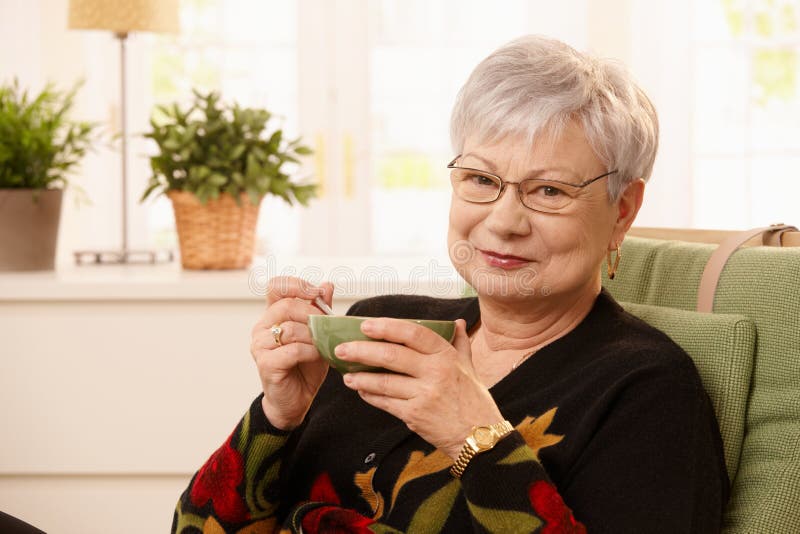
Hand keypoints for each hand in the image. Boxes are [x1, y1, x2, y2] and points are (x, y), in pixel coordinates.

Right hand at [250, 276, 333, 429]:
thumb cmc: (306, 365)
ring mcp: (260, 345)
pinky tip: (317, 356)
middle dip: (313, 314)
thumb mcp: (318, 334)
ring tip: (323, 345)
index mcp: (273, 314)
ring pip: (290, 328)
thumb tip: (327, 285)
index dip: (297, 285)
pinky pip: (292, 350)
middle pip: (287, 305)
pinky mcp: (265, 363)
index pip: (276, 286)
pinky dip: (310, 352)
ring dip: (313, 336)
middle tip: (326, 325)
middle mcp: (262, 327)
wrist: (297, 398)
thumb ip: (321, 310)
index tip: (316, 294)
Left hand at [335, 318, 503, 458]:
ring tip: (346, 374)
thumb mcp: (469, 367)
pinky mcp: (415, 416)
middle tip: (342, 349)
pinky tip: (361, 391)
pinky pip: (386, 403)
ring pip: (384, 382)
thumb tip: (456, 322)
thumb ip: (459, 343)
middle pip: (391, 356)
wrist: (480, 437)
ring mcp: (424, 395)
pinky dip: (371, 396)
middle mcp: (435, 373)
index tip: (365, 325)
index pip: (413, 333)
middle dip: (362, 351)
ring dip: (361, 377)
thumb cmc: (473, 400)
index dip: (387, 327)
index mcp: (446, 356)